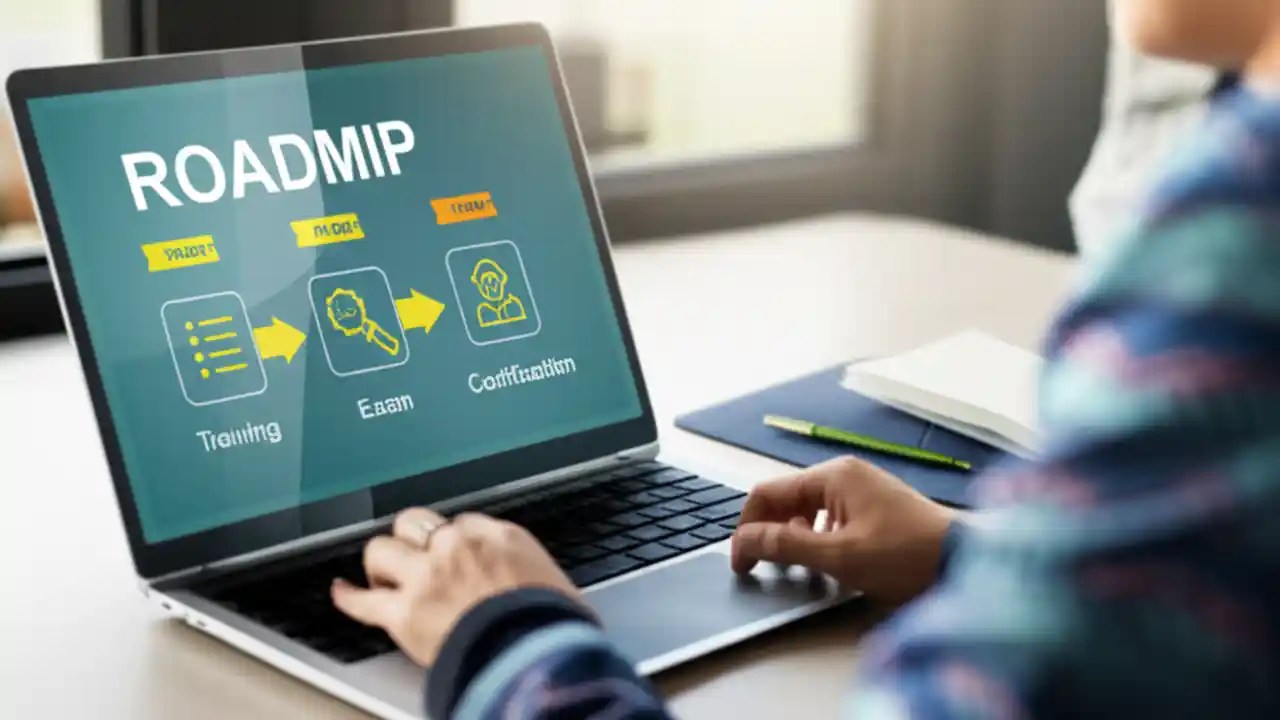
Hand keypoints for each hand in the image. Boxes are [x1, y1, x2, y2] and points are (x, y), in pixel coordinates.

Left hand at [332, 508, 582, 665]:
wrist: (536, 659)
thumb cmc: (553, 628)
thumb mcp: (553, 583)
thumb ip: (525, 570)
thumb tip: (523, 581)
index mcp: (499, 536)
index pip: (461, 522)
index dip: (453, 542)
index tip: (454, 557)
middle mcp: (457, 547)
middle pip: (415, 523)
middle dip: (413, 541)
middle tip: (417, 561)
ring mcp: (426, 577)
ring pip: (381, 550)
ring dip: (382, 564)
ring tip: (387, 579)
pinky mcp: (403, 614)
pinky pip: (362, 601)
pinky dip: (348, 598)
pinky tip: (341, 592)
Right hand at [731, 457, 956, 604]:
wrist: (965, 564)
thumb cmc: (905, 556)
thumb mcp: (839, 555)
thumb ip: (786, 545)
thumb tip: (744, 541)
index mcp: (833, 476)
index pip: (767, 494)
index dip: (747, 528)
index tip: (742, 565)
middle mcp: (844, 474)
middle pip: (786, 500)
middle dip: (769, 533)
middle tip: (762, 570)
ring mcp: (862, 490)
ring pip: (806, 511)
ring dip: (792, 538)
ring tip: (793, 570)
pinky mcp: (875, 509)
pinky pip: (829, 518)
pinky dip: (816, 539)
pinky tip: (824, 564)